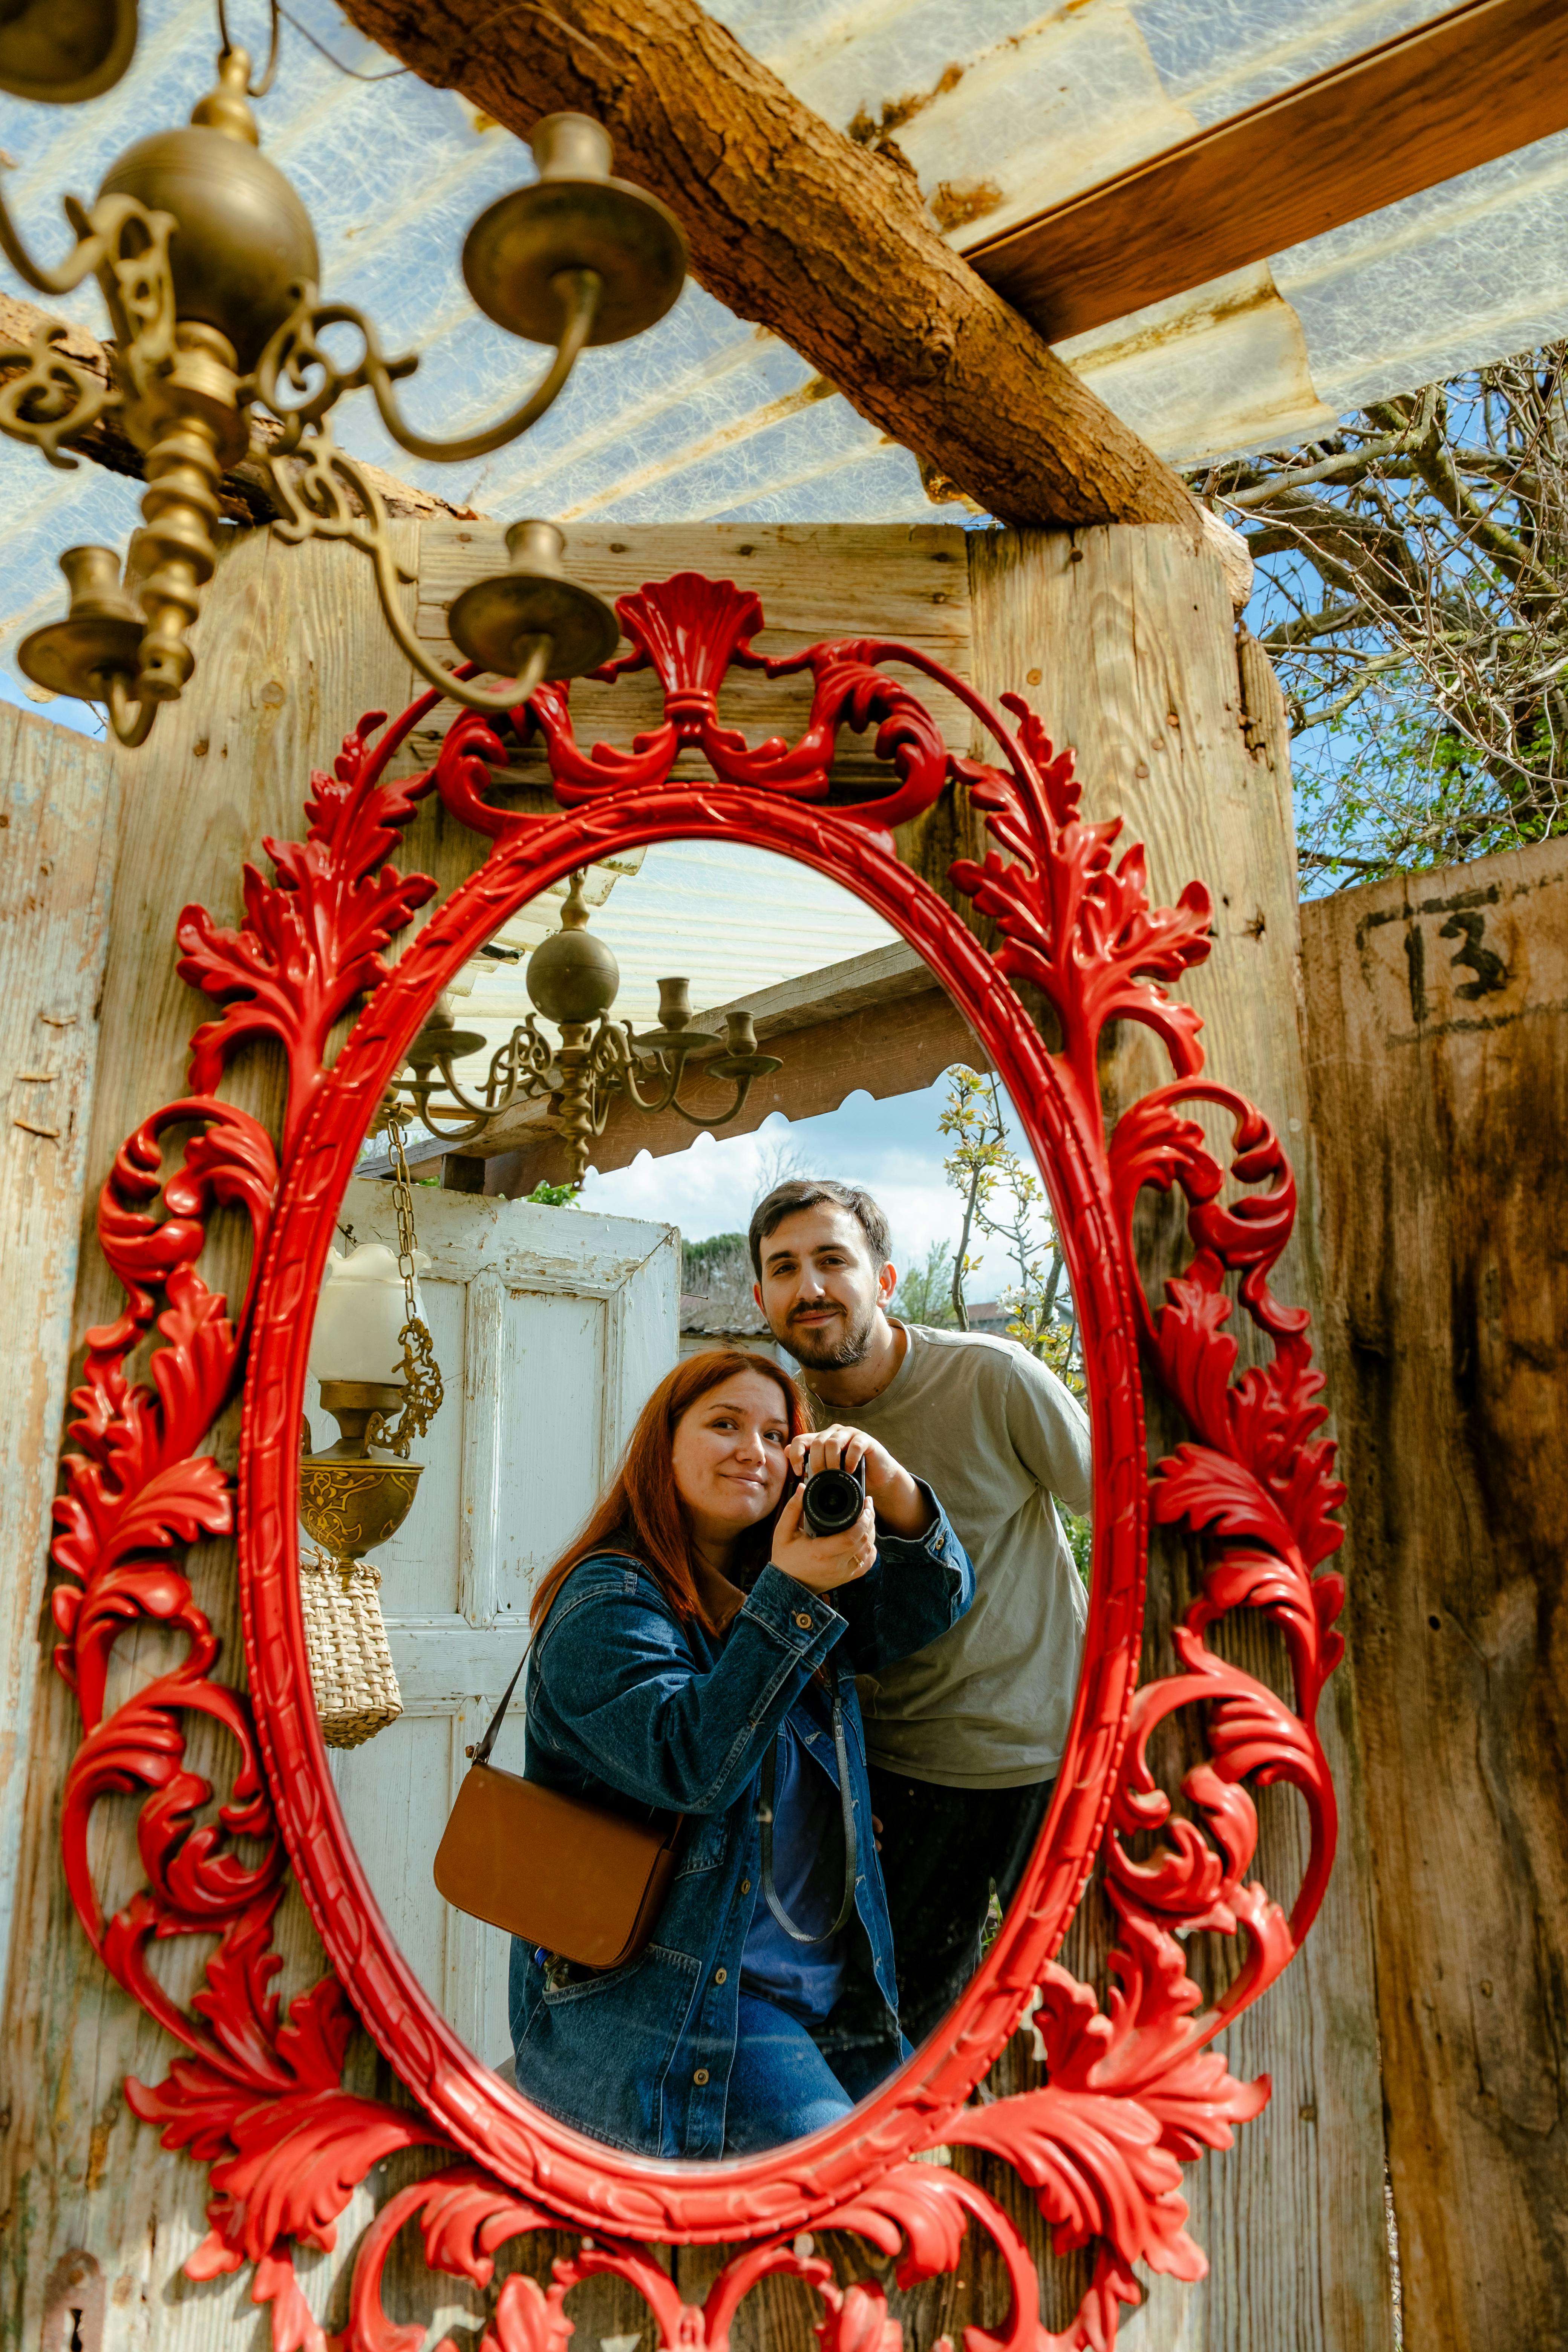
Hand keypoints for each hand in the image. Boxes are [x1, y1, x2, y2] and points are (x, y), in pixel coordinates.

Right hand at [770, 1485, 876, 1593]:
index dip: (863, 1520)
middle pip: (864, 1541)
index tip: (864, 1504)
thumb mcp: (783, 1532)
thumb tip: (802, 1487)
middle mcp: (835, 1565)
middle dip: (870, 1520)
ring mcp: (843, 1573)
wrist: (788, 1586)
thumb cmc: (785, 1558)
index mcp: (820, 1552)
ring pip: (868, 1551)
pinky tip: (867, 1538)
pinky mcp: (847, 1578)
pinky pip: (867, 1564)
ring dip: (871, 1533)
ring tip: (867, 1518)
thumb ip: (792, 1509)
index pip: (851, 1537)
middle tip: (868, 1506)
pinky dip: (870, 1550)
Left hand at [785, 1425, 933, 1537]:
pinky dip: (850, 1460)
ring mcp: (850, 1434)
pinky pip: (855, 1445)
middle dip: (816, 1463)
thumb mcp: (827, 1471)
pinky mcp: (865, 1439)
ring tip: (835, 1475)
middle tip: (820, 1478)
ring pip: (832, 1442)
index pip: (800, 1440)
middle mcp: (833, 1434)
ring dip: (831, 1461)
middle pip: (817, 1442)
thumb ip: (808, 1462)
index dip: (796, 1456)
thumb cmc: (851, 1475)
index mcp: (821, 1440)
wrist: (878, 1479)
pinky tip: (850, 1470)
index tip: (799, 1472)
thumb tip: (786, 1451)